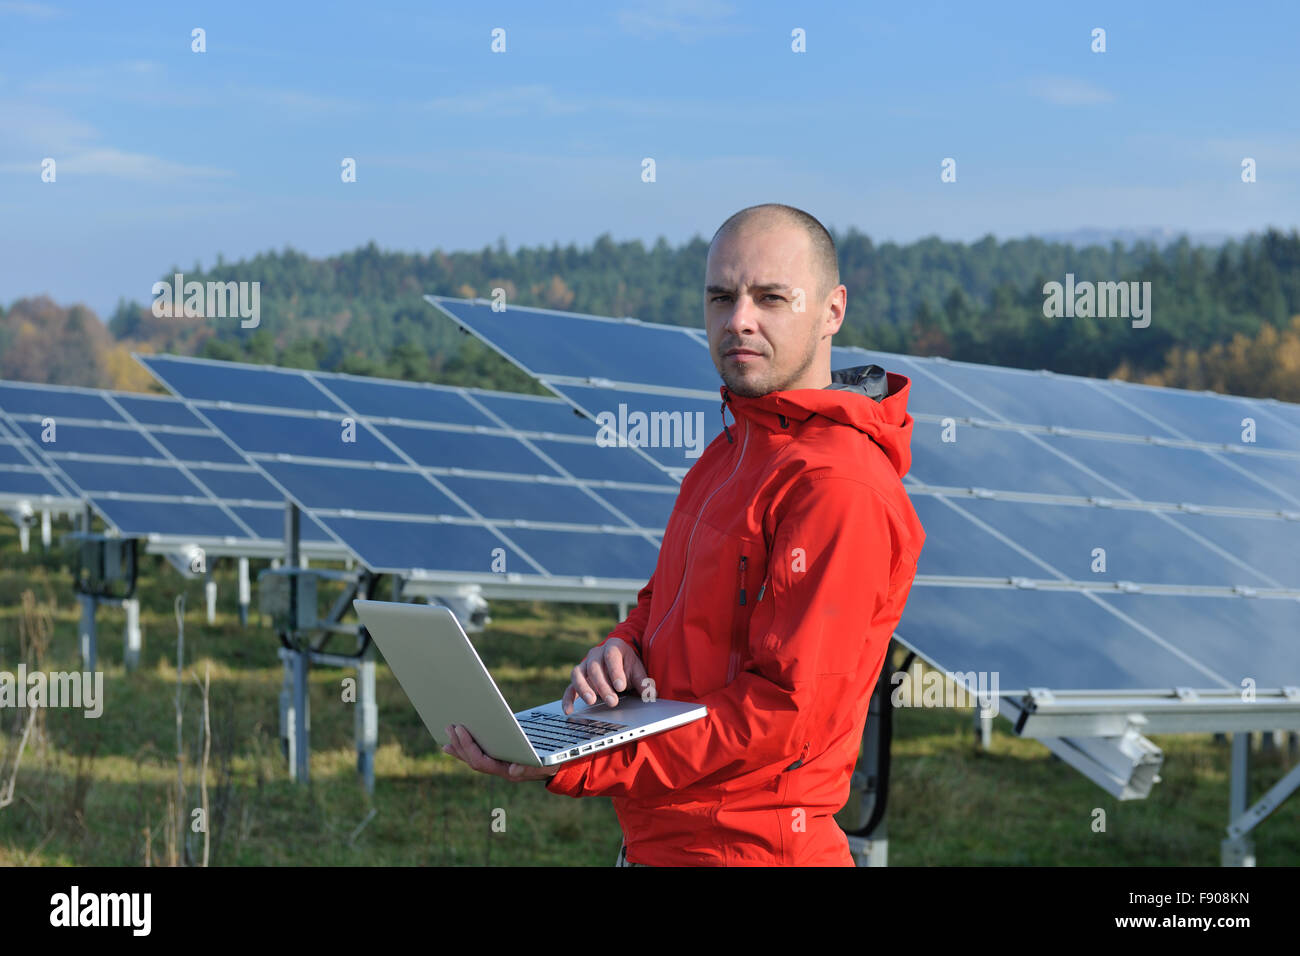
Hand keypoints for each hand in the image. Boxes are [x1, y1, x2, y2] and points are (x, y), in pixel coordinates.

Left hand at [442, 724, 558, 780]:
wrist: (559, 767)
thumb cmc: (552, 764)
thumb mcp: (546, 765)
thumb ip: (530, 768)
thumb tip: (513, 771)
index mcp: (506, 771)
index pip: (481, 761)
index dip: (468, 746)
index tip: (461, 730)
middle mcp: (499, 770)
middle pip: (472, 759)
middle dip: (460, 743)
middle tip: (449, 726)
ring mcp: (497, 765)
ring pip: (472, 758)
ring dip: (459, 745)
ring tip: (448, 732)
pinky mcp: (499, 758)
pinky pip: (479, 754)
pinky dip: (466, 747)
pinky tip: (457, 741)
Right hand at [562, 637, 652, 713]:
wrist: (618, 662)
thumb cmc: (628, 666)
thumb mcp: (638, 671)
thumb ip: (643, 682)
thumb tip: (650, 694)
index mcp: (612, 647)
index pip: (611, 656)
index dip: (615, 671)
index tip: (621, 686)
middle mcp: (595, 654)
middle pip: (595, 668)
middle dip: (603, 686)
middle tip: (612, 701)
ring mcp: (584, 665)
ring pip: (578, 674)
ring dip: (583, 688)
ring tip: (591, 702)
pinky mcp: (578, 678)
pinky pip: (569, 687)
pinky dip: (568, 698)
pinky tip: (569, 710)